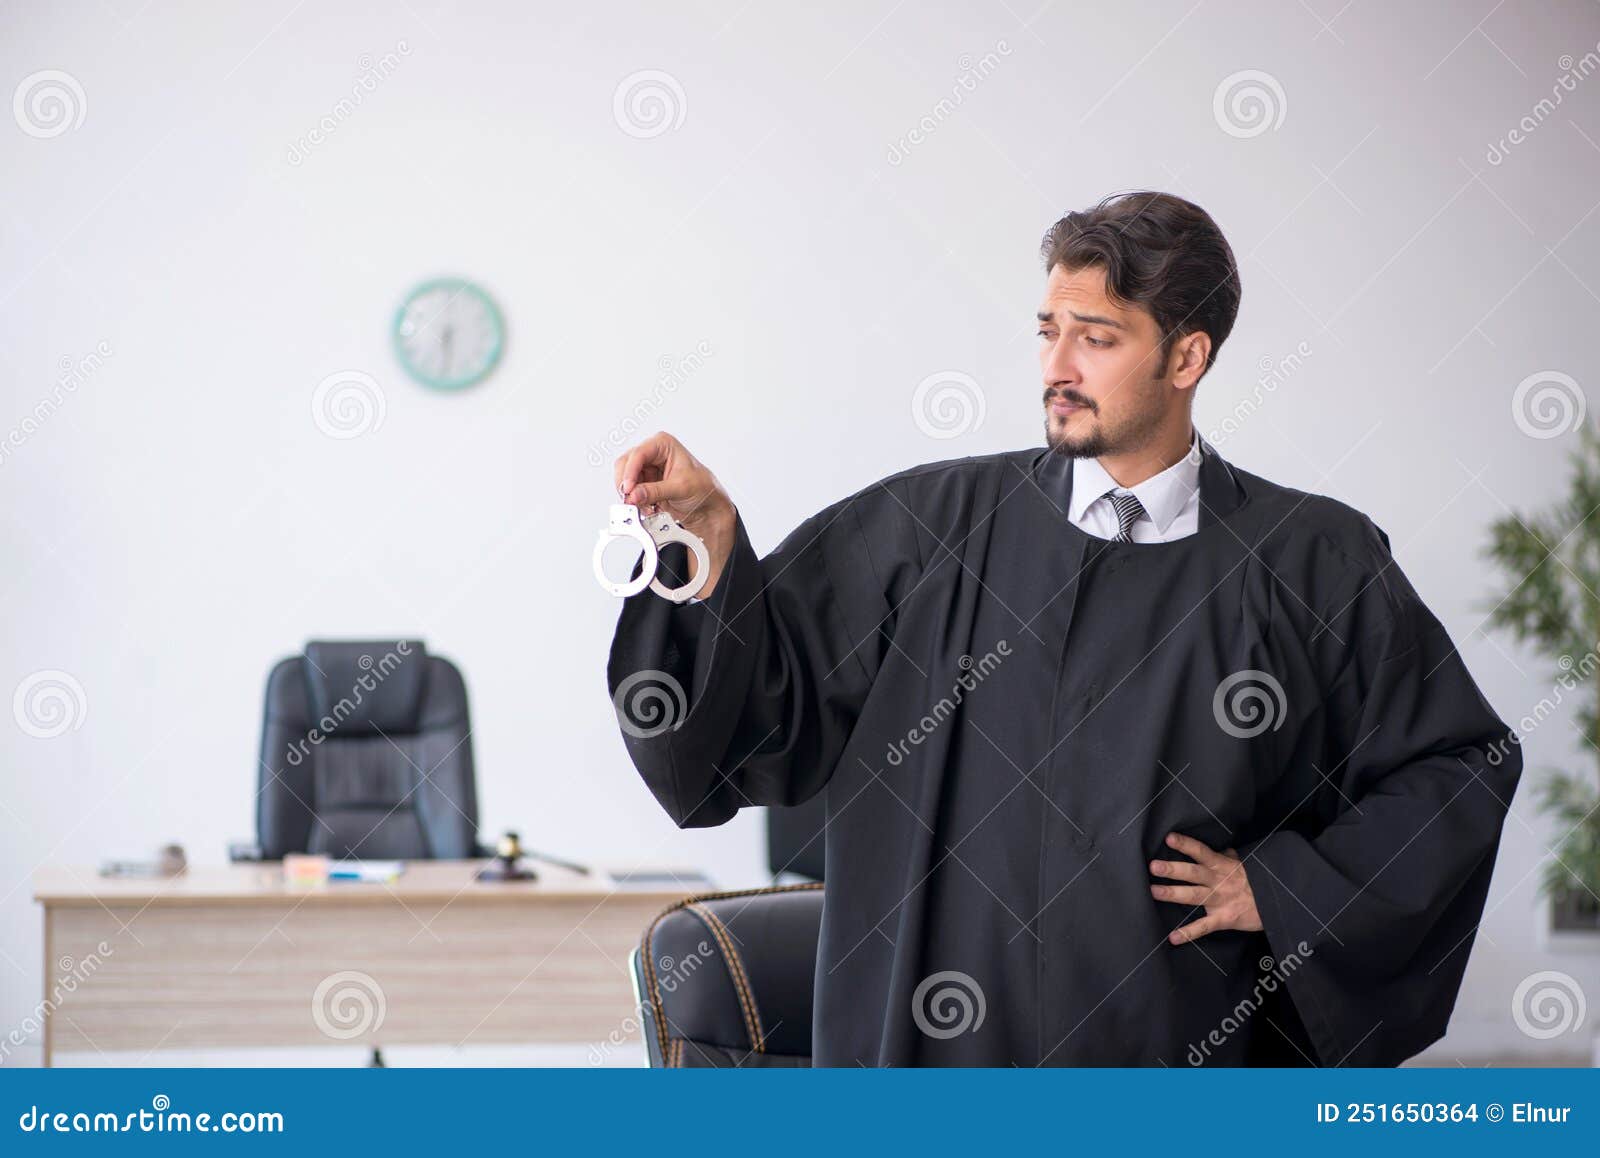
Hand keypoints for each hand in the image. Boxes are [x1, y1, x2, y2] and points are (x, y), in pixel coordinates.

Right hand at [614, 432, 737, 599]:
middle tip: (631, 499)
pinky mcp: (645, 484)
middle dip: (628, 485)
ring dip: (632, 495)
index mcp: (663, 444)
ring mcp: (647, 469)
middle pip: (626, 465)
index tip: (629, 489)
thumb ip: (655, 491)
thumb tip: (634, 494)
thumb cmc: (703, 488)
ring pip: (625, 479)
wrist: (708, 507)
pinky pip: (631, 491)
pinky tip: (647, 507)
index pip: (638, 454)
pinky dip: (635, 501)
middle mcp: (653, 454)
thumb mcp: (680, 488)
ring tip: (645, 506)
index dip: (630, 472)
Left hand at [1149, 832, 1262, 944]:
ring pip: (1193, 896)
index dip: (1186, 845)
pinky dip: (1188, 933)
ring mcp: (1220, 900)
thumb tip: (1223, 847)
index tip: (1169, 838)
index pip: (1201, 852)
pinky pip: (1204, 927)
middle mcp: (1218, 881)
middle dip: (1173, 870)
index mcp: (1222, 865)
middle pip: (1193, 873)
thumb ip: (1229, 855)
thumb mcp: (1244, 864)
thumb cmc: (1257, 881)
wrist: (1277, 903)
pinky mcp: (1224, 919)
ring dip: (1173, 894)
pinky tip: (1173, 938)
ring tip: (1154, 892)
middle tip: (1153, 866)